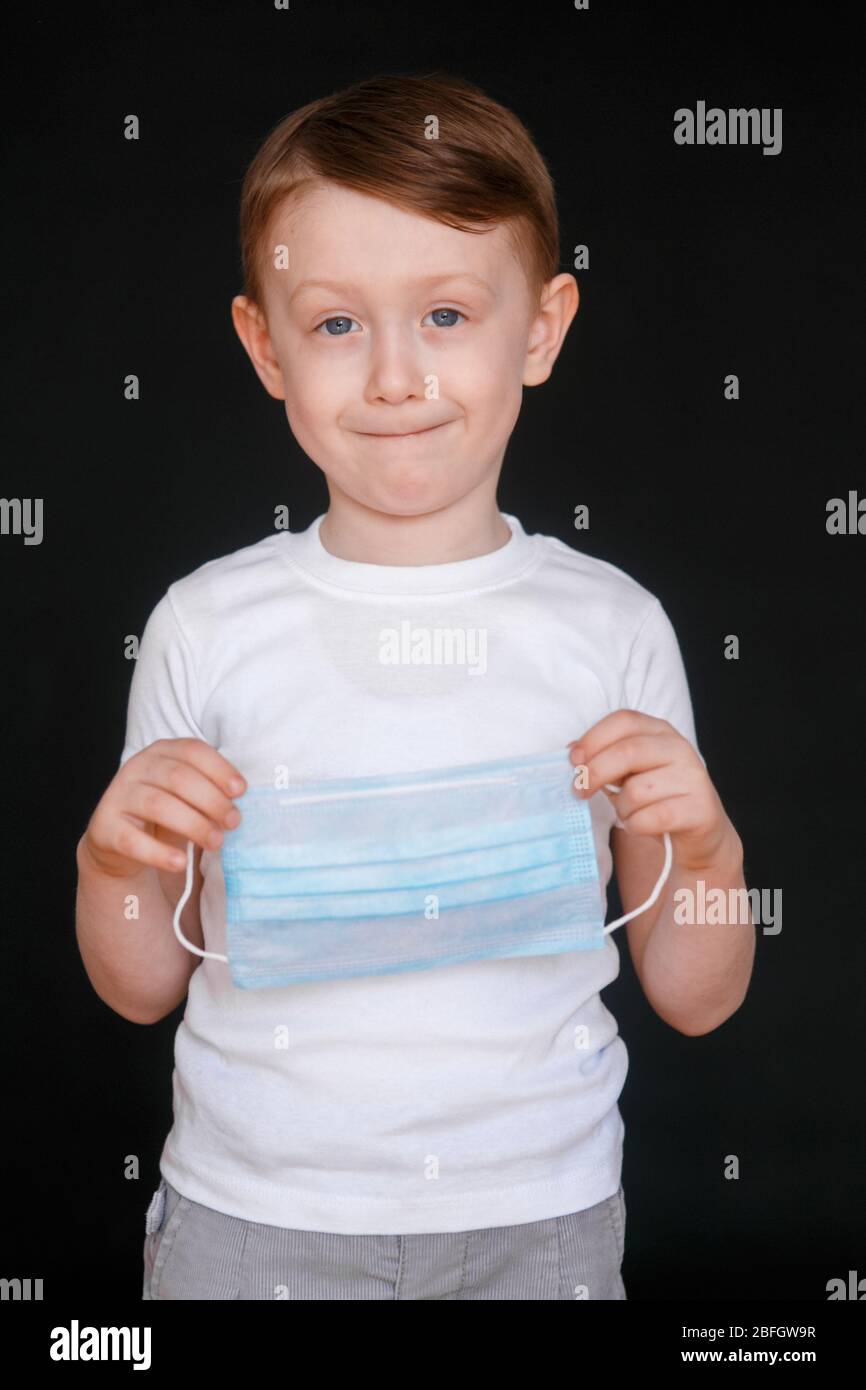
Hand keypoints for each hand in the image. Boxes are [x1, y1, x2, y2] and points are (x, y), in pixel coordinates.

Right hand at [80, 738, 246, 877]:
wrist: (119, 839)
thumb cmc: (167, 811)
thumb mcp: (188, 794)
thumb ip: (210, 790)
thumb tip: (238, 802)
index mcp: (161, 751)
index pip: (192, 751)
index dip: (219, 769)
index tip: (241, 791)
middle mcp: (137, 767)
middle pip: (178, 778)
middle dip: (212, 800)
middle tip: (234, 822)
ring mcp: (118, 796)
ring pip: (159, 805)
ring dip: (194, 824)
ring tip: (216, 842)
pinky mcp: (105, 827)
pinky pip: (133, 841)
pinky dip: (158, 853)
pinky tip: (180, 863)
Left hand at [567, 710, 737, 871]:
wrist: (698, 830)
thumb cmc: (655, 797)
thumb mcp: (629, 771)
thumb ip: (605, 757)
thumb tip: (572, 752)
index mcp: (659, 731)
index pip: (624, 721)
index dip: (593, 738)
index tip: (573, 760)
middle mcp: (679, 748)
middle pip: (627, 751)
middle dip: (594, 773)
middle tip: (578, 791)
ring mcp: (692, 777)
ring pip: (637, 791)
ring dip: (621, 808)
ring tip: (628, 812)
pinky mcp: (699, 809)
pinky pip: (650, 818)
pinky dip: (635, 825)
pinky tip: (640, 825)